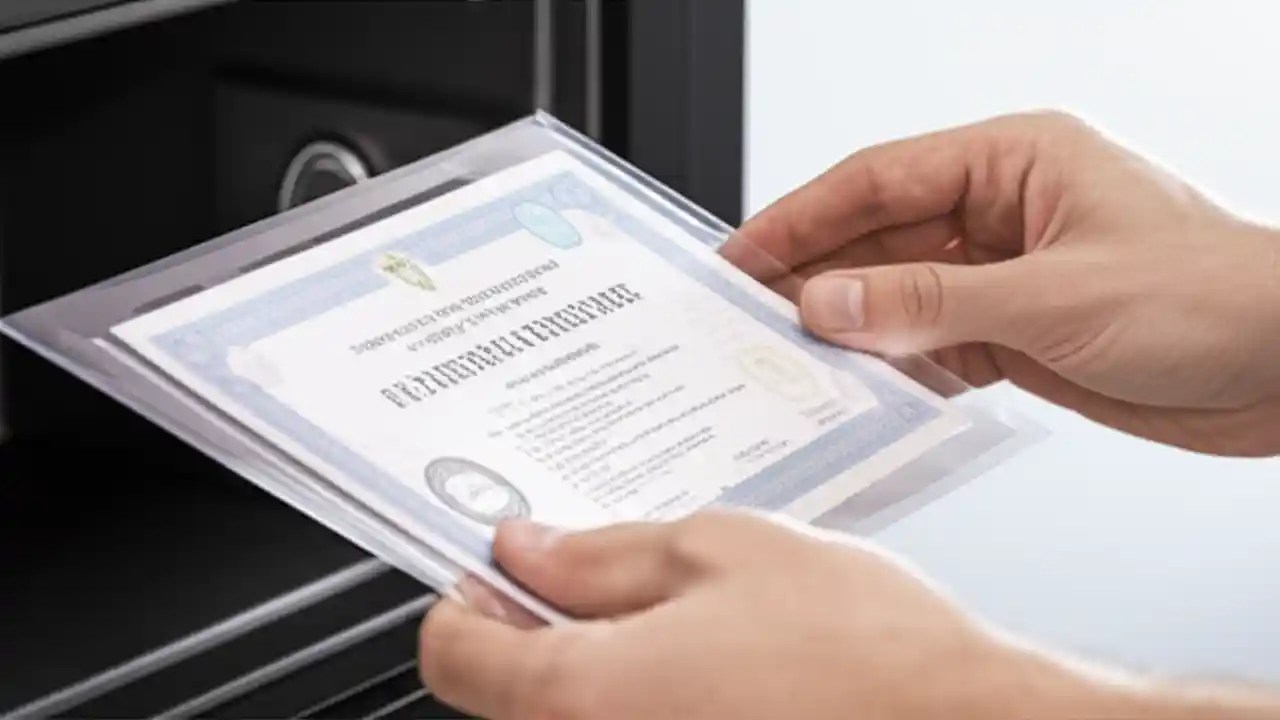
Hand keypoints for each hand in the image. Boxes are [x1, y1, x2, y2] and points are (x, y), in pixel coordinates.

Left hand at [418, 512, 1278, 719]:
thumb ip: (604, 555)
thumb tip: (529, 551)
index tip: (493, 572)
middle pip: (504, 697)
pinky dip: (643, 700)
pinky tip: (706, 666)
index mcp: (586, 696)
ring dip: (591, 665)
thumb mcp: (725, 552)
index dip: (462, 599)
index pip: (450, 655)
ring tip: (667, 616)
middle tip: (586, 576)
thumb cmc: (871, 649)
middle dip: (530, 630)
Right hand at [726, 111, 1279, 455]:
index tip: (743, 255)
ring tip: (792, 363)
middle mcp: (1004, 211)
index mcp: (1014, 161)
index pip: (880, 180)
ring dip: (855, 331)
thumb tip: (828, 304)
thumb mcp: (1053, 297)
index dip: (803, 217)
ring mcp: (1010, 274)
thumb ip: (929, 305)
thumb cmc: (1210, 297)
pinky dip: (900, 369)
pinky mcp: (1021, 333)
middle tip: (750, 321)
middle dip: (819, 280)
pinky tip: (865, 391)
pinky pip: (936, 345)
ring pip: (903, 298)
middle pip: (882, 239)